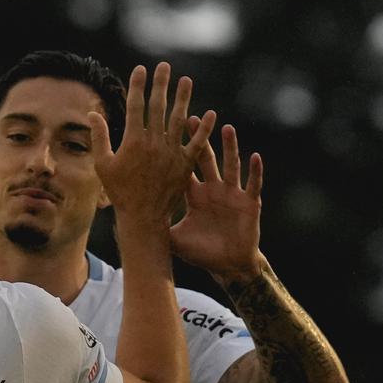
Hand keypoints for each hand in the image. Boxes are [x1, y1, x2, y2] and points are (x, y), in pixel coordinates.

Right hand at [88, 62, 216, 228]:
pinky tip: (210, 114)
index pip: (135, 105)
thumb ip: (99, 137)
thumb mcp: (103, 165)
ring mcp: (172, 152)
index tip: (140, 69)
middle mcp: (154, 143)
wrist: (144, 217)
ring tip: (186, 81)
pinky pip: (197, 143)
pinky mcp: (185, 164)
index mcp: (133, 141)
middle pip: (158, 106)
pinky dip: (204, 129)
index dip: (137, 85)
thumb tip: (93, 113)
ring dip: (183, 98)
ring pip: (179, 119)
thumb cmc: (120, 192)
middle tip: (165, 66)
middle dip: (161, 84)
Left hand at [170, 123, 264, 284]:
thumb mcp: (175, 239)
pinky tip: (255, 157)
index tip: (165, 133)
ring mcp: (232, 194)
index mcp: (195, 195)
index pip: (184, 167)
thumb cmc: (202, 253)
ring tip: (226, 128)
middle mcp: (213, 189)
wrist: (229, 266)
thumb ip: (156, 228)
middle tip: (191, 117)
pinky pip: (253, 184)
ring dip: (230, 147)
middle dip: (199, 139)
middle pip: (205, 159)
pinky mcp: (249, 203)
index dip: (177, 151)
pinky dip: (255, 171)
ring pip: (230, 165)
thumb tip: (127, 225)